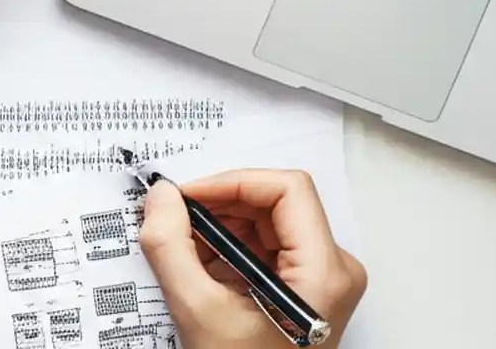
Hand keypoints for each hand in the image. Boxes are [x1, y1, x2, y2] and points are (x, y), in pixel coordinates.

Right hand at [139, 170, 366, 348]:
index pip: (287, 190)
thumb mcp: (198, 312)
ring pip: (269, 222)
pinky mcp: (305, 287)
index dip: (233, 183)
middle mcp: (333, 270)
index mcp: (324, 273)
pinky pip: (267, 246)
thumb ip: (171, 247)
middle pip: (277, 203)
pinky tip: (201, 269)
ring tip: (185, 249)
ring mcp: (322, 279)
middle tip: (177, 218)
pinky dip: (229, 248)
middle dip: (221, 206)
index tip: (191, 195)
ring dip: (222, 227)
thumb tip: (161, 198)